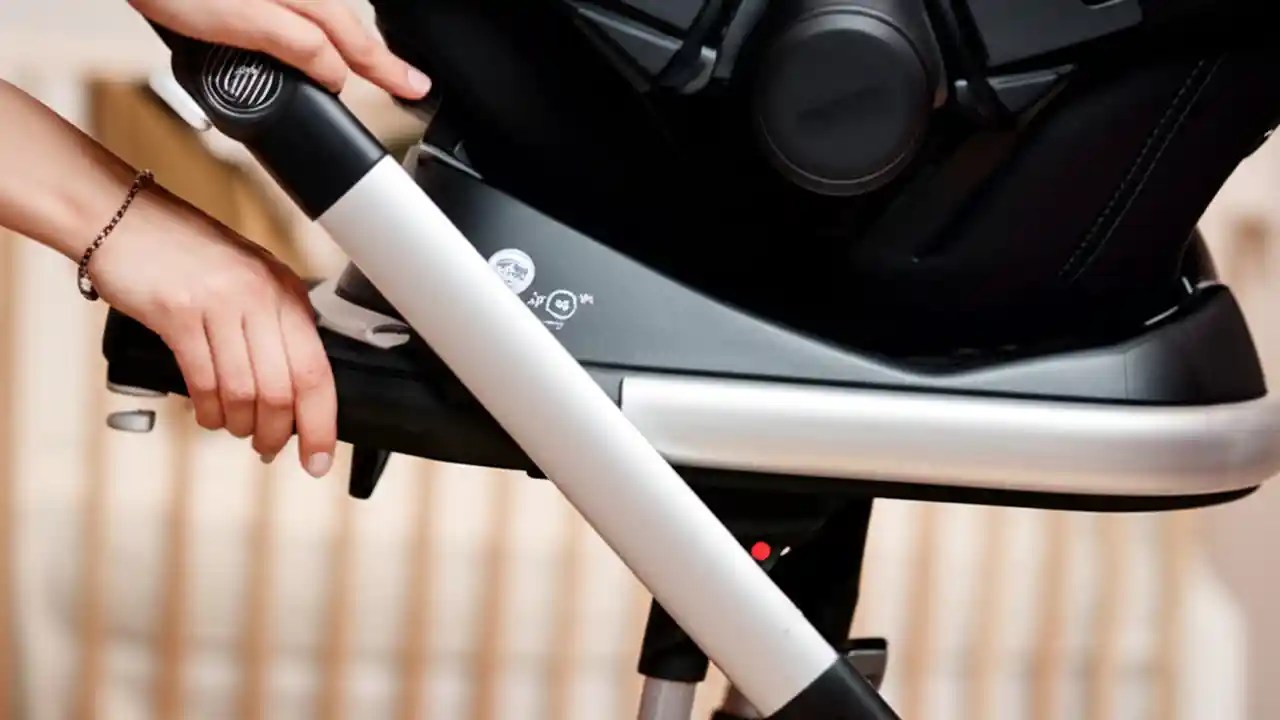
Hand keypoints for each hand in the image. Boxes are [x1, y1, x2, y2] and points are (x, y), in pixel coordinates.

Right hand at [91, 184, 337, 477]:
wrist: (123, 218)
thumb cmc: (187, 254)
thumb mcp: (250, 281)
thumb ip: (274, 326)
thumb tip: (293, 390)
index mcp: (287, 293)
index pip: (317, 372)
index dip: (320, 423)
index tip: (318, 458)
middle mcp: (261, 297)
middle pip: (284, 390)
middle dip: (276, 433)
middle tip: (268, 449)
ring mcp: (220, 304)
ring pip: (244, 391)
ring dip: (240, 424)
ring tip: (235, 429)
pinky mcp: (178, 314)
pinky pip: (203, 380)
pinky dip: (208, 409)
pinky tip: (208, 414)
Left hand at [128, 0, 431, 99]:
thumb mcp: (241, 24)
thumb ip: (296, 47)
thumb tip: (337, 74)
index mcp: (304, 1)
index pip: (357, 45)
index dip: (388, 72)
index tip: (418, 90)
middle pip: (349, 29)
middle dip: (378, 59)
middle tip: (409, 83)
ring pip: (326, 18)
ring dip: (348, 44)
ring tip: (370, 68)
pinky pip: (301, 13)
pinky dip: (316, 30)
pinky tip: (309, 44)